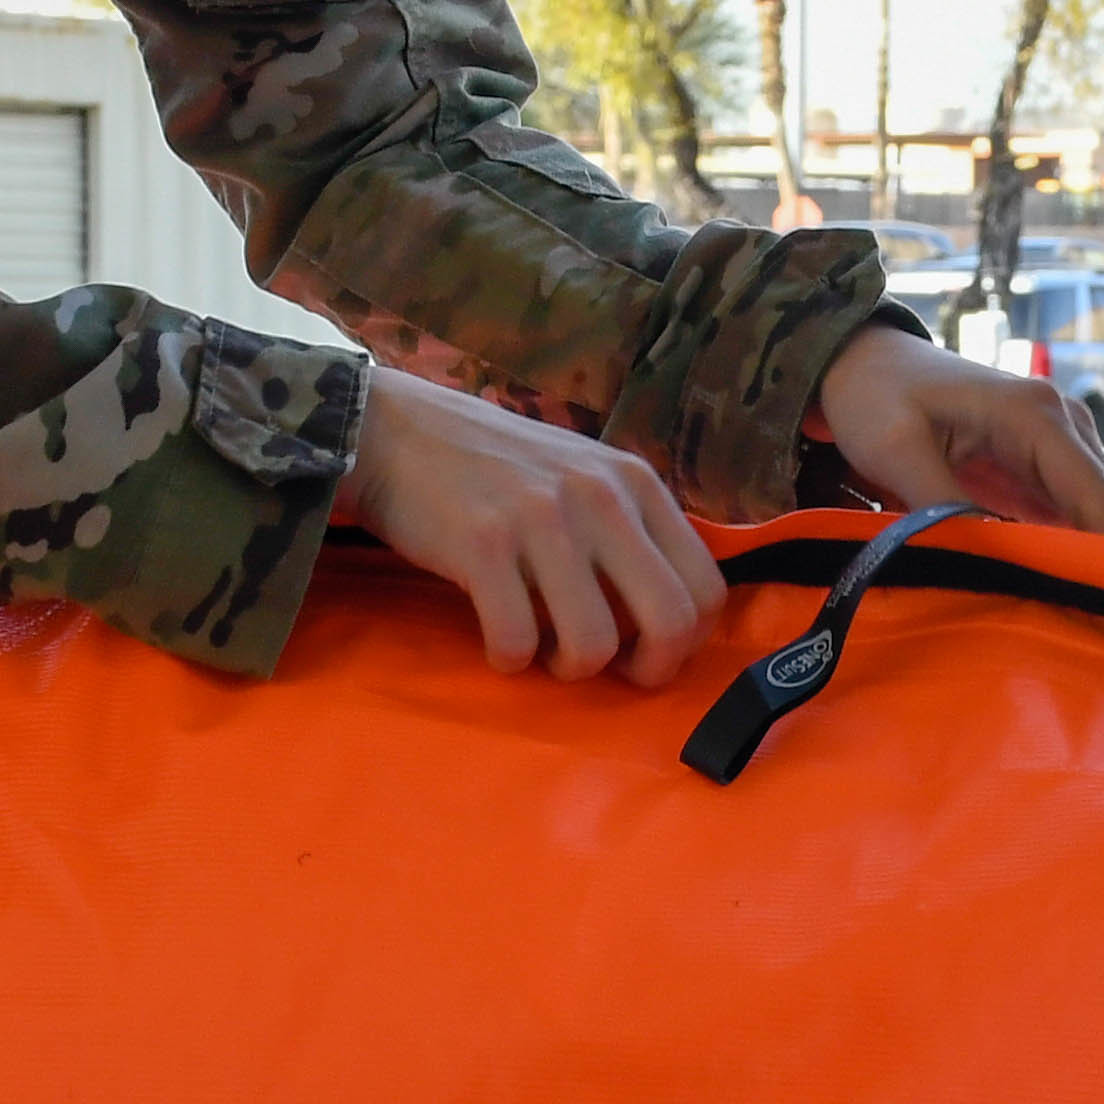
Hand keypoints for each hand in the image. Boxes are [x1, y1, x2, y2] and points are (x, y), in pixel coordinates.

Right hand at [338, 366, 719, 683]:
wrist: (397, 431)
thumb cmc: (495, 469)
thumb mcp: (584, 475)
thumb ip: (630, 529)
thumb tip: (668, 616)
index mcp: (635, 482)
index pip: (706, 587)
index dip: (686, 641)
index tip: (645, 651)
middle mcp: (600, 497)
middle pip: (671, 620)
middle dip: (647, 668)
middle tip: (610, 671)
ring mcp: (542, 519)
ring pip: (593, 644)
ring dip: (568, 668)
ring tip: (542, 650)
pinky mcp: (482, 545)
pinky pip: (517, 641)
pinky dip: (508, 659)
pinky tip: (497, 640)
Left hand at [808, 323, 1103, 534]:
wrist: (867, 363)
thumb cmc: (877, 398)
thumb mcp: (895, 450)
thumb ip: (939, 503)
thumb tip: (982, 558)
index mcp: (1035, 415)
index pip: (1094, 495)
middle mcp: (1065, 424)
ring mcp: (1062, 442)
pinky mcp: (1047, 464)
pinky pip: (1084, 511)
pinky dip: (1097, 548)